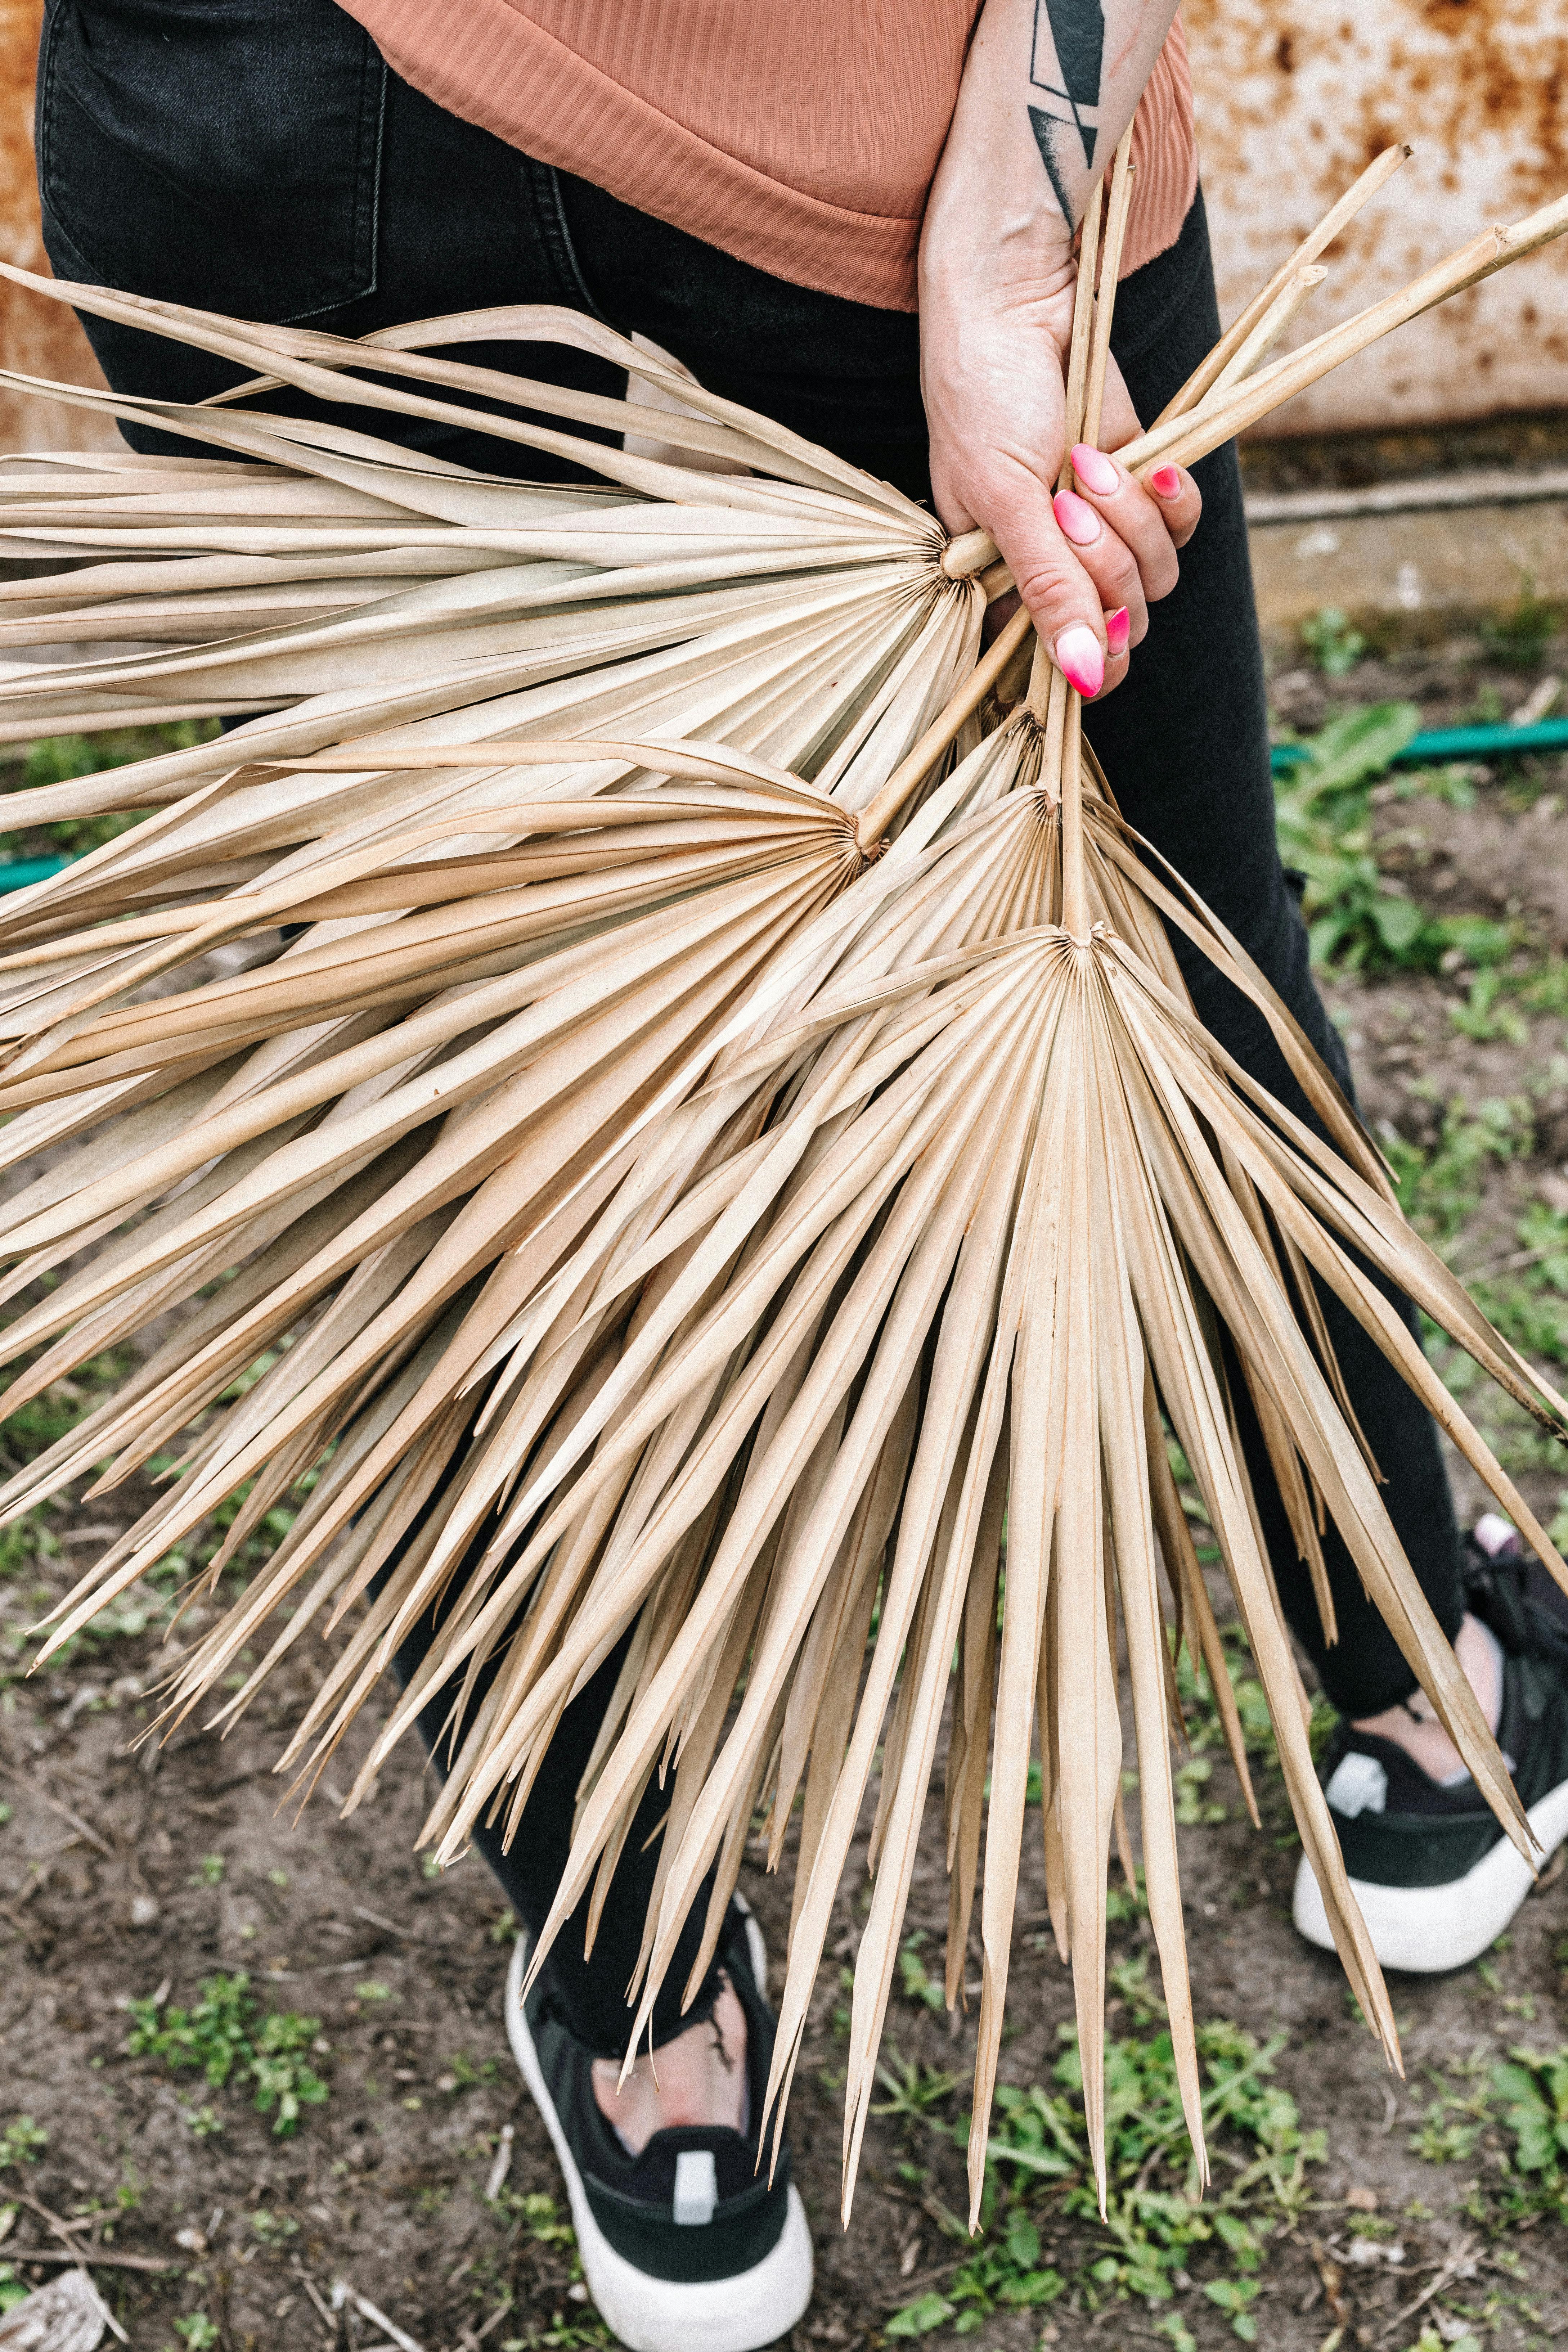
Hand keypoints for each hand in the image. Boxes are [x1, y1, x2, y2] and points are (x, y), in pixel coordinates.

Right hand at [919, 251, 1200, 698]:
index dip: (1091, 658)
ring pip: (1155, 575)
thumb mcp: (1004, 500)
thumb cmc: (983, 397)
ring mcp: (1101, 528)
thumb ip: (1047, 589)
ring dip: (1133, 521)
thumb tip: (1083, 679)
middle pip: (1118, 621)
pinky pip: (1182, 524)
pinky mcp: (1141, 483)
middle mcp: (1055, 566)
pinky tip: (1147, 461)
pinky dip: (1171, 498)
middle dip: (1104, 563)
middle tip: (1067, 502)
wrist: (1017, 301)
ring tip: (1087, 463)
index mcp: (1001, 584)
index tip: (1100, 626)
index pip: (1059, 666)